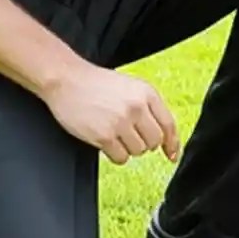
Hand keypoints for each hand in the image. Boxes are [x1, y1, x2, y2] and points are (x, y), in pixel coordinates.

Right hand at [40, 62, 180, 164]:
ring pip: (138, 152)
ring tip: (113, 133)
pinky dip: (115, 155)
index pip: (168, 124)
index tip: (171, 155)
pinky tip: (106, 142)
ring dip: (127, 148)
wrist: (66, 79)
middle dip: (144, 143)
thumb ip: (147, 107)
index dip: (172, 143)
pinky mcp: (104, 136)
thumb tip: (163, 137)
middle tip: (128, 136)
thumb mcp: (130, 87)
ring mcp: (121, 122)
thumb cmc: (96, 84)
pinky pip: (121, 158)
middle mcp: (137, 107)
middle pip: (154, 141)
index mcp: (146, 93)